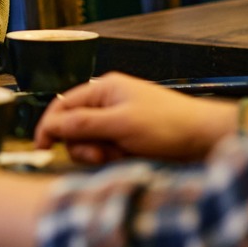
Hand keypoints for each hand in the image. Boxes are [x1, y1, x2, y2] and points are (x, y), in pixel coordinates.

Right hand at [32, 72, 232, 164]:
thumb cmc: (168, 124)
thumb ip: (83, 124)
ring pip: (90, 142)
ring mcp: (118, 121)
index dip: (49, 126)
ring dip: (99, 153)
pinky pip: (107, 150)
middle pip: (74, 127)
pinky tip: (130, 157)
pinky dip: (113, 157)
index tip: (41, 148)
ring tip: (121, 155)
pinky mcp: (128, 139)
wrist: (206, 139)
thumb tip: (50, 126)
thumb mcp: (121, 123)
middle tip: (100, 155)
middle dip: (83, 144)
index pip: (62, 106)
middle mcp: (108, 103)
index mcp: (104, 89)